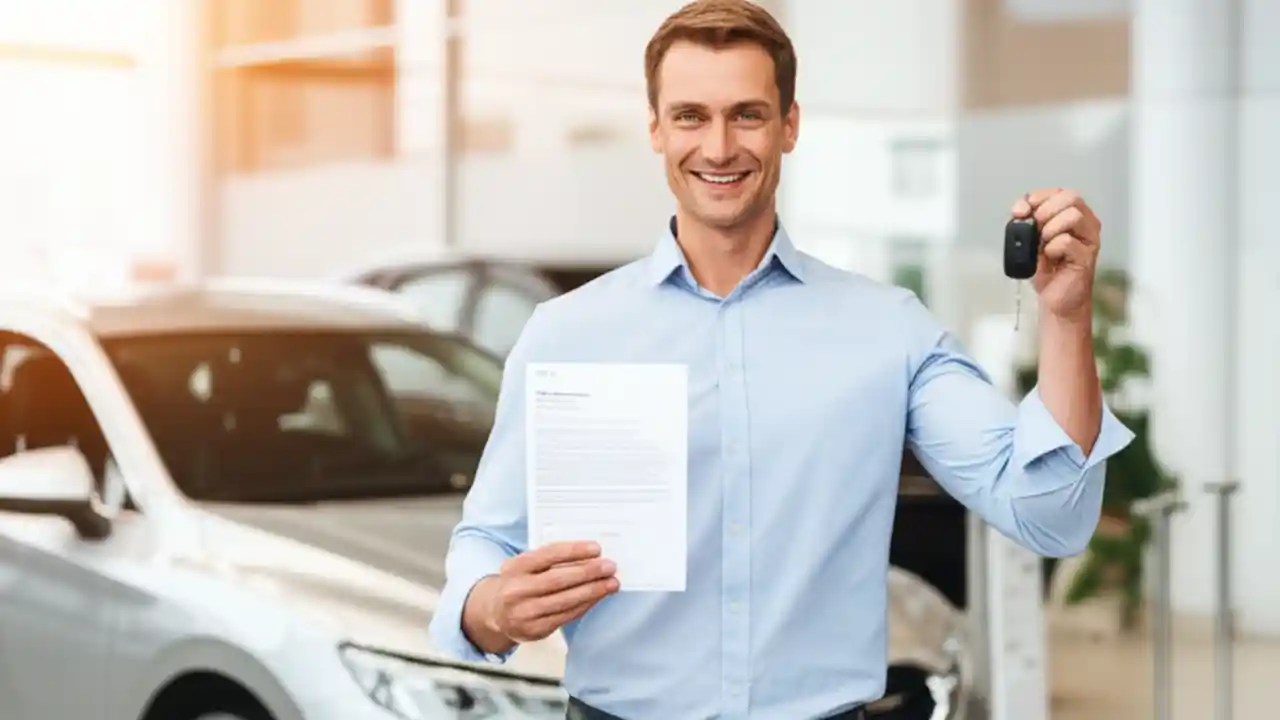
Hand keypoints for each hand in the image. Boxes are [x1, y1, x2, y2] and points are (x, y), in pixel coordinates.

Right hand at [469, 541, 618, 648]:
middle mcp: (516, 590)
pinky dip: (586, 605)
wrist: (496, 613)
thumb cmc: (519, 582)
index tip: (596, 549)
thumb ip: (549, 560)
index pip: (548, 555)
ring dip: (593, 591)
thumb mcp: (525, 566)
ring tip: (611, 583)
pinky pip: (566, 616)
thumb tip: (589, 556)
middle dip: (589, 572)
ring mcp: (525, 613)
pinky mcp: (535, 630)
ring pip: (566, 600)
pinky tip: (597, 597)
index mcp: (514, 568)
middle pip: (559, 579)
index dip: (574, 551)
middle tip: (610, 567)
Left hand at [1012, 188, 1101, 322]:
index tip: (1021, 212)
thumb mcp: (1030, 238)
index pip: (1058, 191)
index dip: (1037, 197)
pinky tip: (1051, 257)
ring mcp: (1089, 238)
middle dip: (1045, 210)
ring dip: (1050, 228)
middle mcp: (1085, 222)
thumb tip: (1020, 210)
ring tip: (1044, 244)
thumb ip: (1025, 220)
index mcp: (1072, 214)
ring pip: (1073, 215)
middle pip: (1070, 197)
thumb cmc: (1046, 268)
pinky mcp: (1087, 256)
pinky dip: (1052, 247)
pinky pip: (1067, 240)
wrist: (1055, 298)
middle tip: (1035, 229)